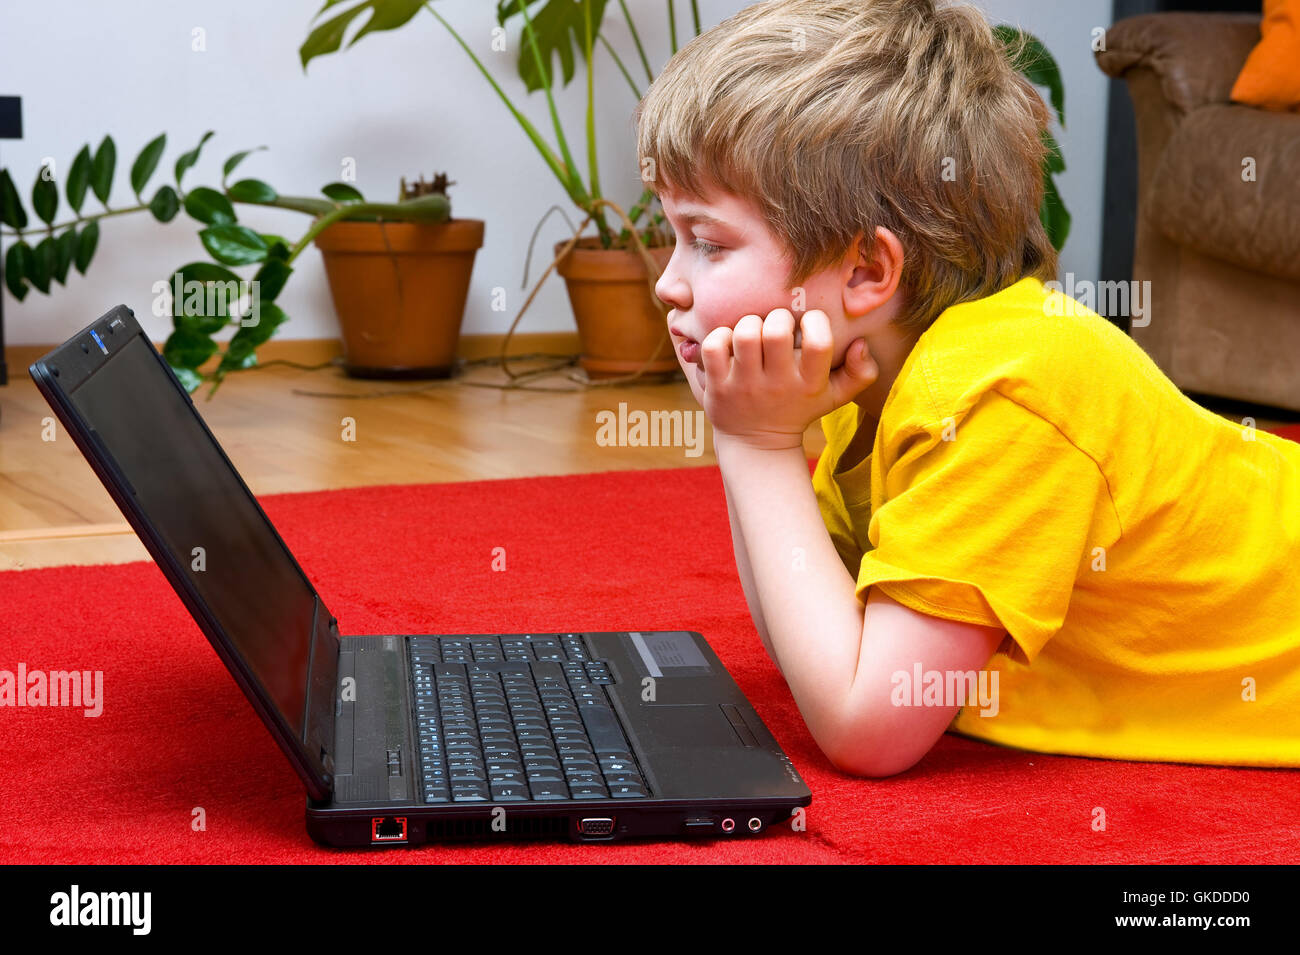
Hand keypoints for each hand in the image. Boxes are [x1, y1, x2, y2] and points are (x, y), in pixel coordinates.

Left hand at [693, 309, 877, 451]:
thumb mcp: (835, 397)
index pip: (819, 343)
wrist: (756, 444)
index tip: (808, 324)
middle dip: (778, 318)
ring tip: (754, 333)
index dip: (815, 321)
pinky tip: (730, 343)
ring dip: (749, 324)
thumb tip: (861, 344)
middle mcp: (777, 386)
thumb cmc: (798, 409)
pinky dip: (720, 336)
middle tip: (777, 327)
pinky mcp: (717, 387)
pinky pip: (714, 347)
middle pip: (776, 332)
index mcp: (809, 385)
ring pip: (745, 334)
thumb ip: (861, 373)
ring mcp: (745, 387)